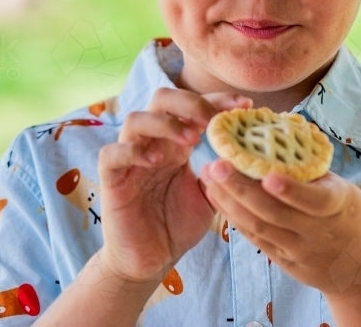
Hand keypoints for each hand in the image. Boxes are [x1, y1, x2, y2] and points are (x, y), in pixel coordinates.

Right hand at [97, 88, 251, 283]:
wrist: (150, 261)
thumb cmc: (176, 226)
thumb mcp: (210, 197)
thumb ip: (223, 174)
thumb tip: (248, 154)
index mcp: (176, 143)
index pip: (193, 107)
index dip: (217, 100)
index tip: (244, 105)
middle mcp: (152, 143)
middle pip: (161, 99)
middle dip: (189, 102)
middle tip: (211, 119)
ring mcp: (130, 159)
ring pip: (135, 119)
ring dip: (164, 123)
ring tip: (189, 140)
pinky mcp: (111, 180)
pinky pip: (112, 154)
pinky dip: (132, 150)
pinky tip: (154, 159)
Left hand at [199, 160, 360, 298]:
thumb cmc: (354, 218)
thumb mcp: (343, 190)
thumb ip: (311, 173)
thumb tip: (274, 138)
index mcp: (337, 207)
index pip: (314, 201)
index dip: (291, 190)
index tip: (268, 176)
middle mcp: (315, 232)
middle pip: (273, 214)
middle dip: (241, 190)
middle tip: (217, 165)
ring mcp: (298, 251)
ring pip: (258, 227)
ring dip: (229, 202)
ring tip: (208, 177)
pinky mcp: (285, 262)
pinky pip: (255, 239)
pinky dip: (233, 217)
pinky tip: (217, 198)